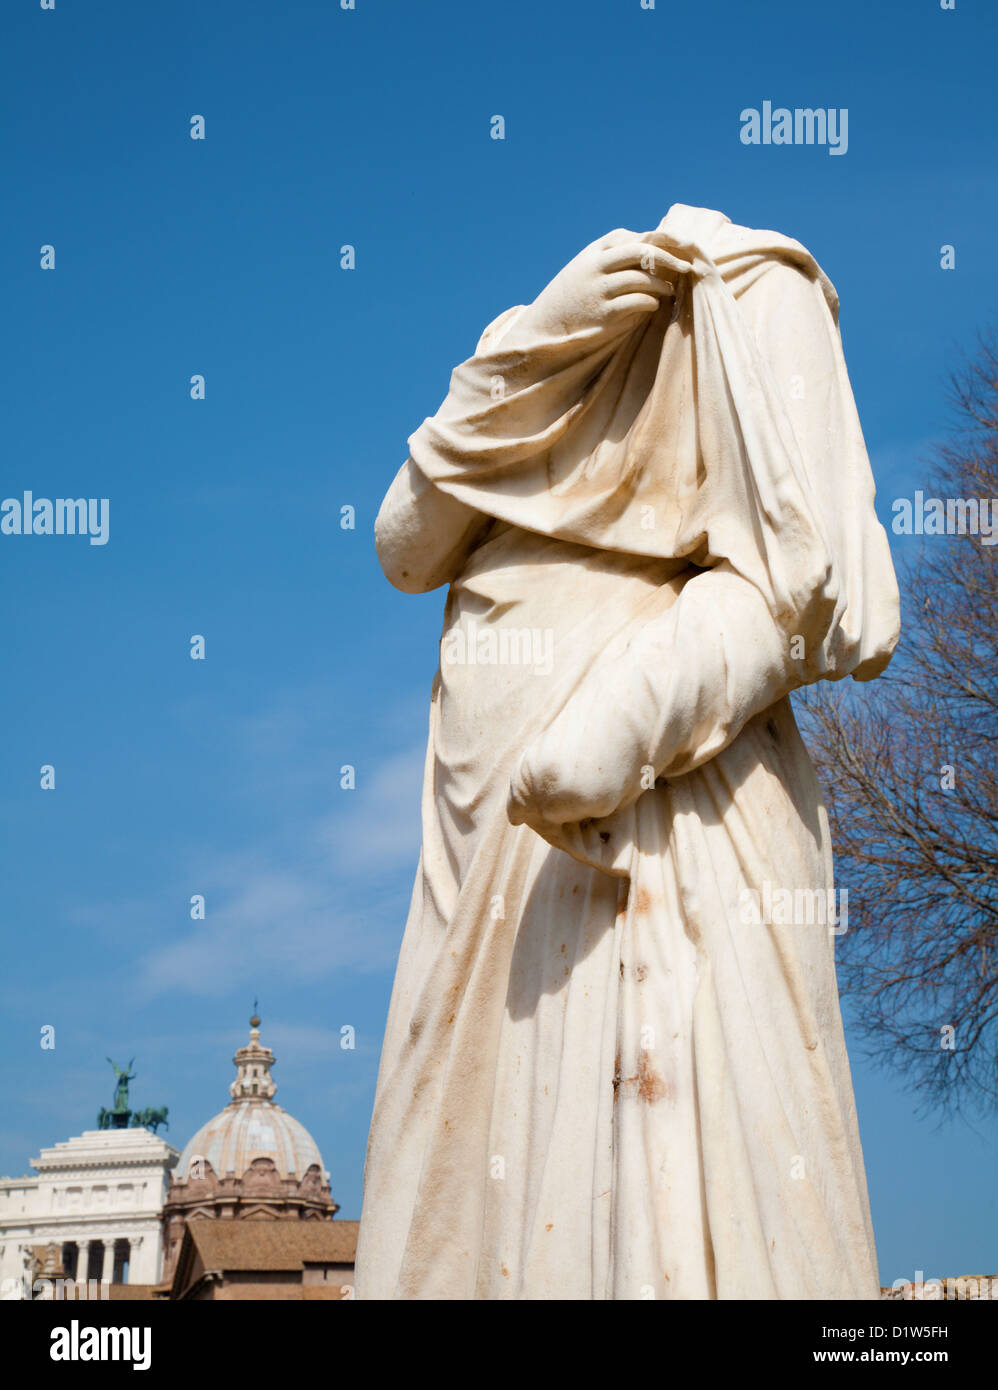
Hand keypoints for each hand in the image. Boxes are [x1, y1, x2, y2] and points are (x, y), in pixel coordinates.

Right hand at [509, 228, 695, 342]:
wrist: (543, 330)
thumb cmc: (569, 301)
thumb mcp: (581, 272)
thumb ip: (607, 261)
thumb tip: (644, 252)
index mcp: (591, 254)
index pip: (628, 238)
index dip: (653, 242)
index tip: (672, 250)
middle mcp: (595, 268)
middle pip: (640, 251)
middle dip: (667, 257)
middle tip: (686, 266)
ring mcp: (599, 291)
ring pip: (641, 277)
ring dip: (661, 283)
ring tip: (670, 290)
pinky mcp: (604, 315)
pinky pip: (636, 302)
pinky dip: (650, 302)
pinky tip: (654, 305)